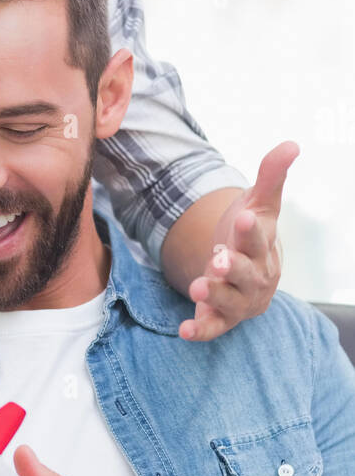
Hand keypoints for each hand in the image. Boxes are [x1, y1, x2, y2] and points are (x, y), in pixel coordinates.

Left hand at [179, 140, 298, 341]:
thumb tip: (291, 144)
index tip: (244, 217)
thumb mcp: (259, 202)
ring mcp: (239, 299)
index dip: (252, 230)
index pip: (260, 238)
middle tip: (219, 259)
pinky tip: (183, 330)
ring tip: (198, 286)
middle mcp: (255, 276)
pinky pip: (212, 328)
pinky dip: (200, 331)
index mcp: (263, 247)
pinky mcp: (221, 318)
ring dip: (215, 295)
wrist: (247, 267)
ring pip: (230, 301)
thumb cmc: (252, 232)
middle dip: (234, 267)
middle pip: (247, 273)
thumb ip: (271, 175)